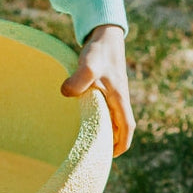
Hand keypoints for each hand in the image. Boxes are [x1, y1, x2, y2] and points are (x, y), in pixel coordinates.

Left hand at [61, 24, 134, 156]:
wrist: (105, 35)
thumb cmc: (98, 51)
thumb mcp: (88, 64)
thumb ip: (78, 79)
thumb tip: (65, 93)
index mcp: (119, 98)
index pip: (127, 127)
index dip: (121, 144)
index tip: (110, 156)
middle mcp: (119, 100)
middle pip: (121, 128)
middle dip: (112, 144)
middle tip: (96, 157)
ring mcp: (114, 96)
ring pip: (114, 121)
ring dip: (106, 134)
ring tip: (90, 146)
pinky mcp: (107, 91)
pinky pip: (106, 112)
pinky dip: (100, 122)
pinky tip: (85, 125)